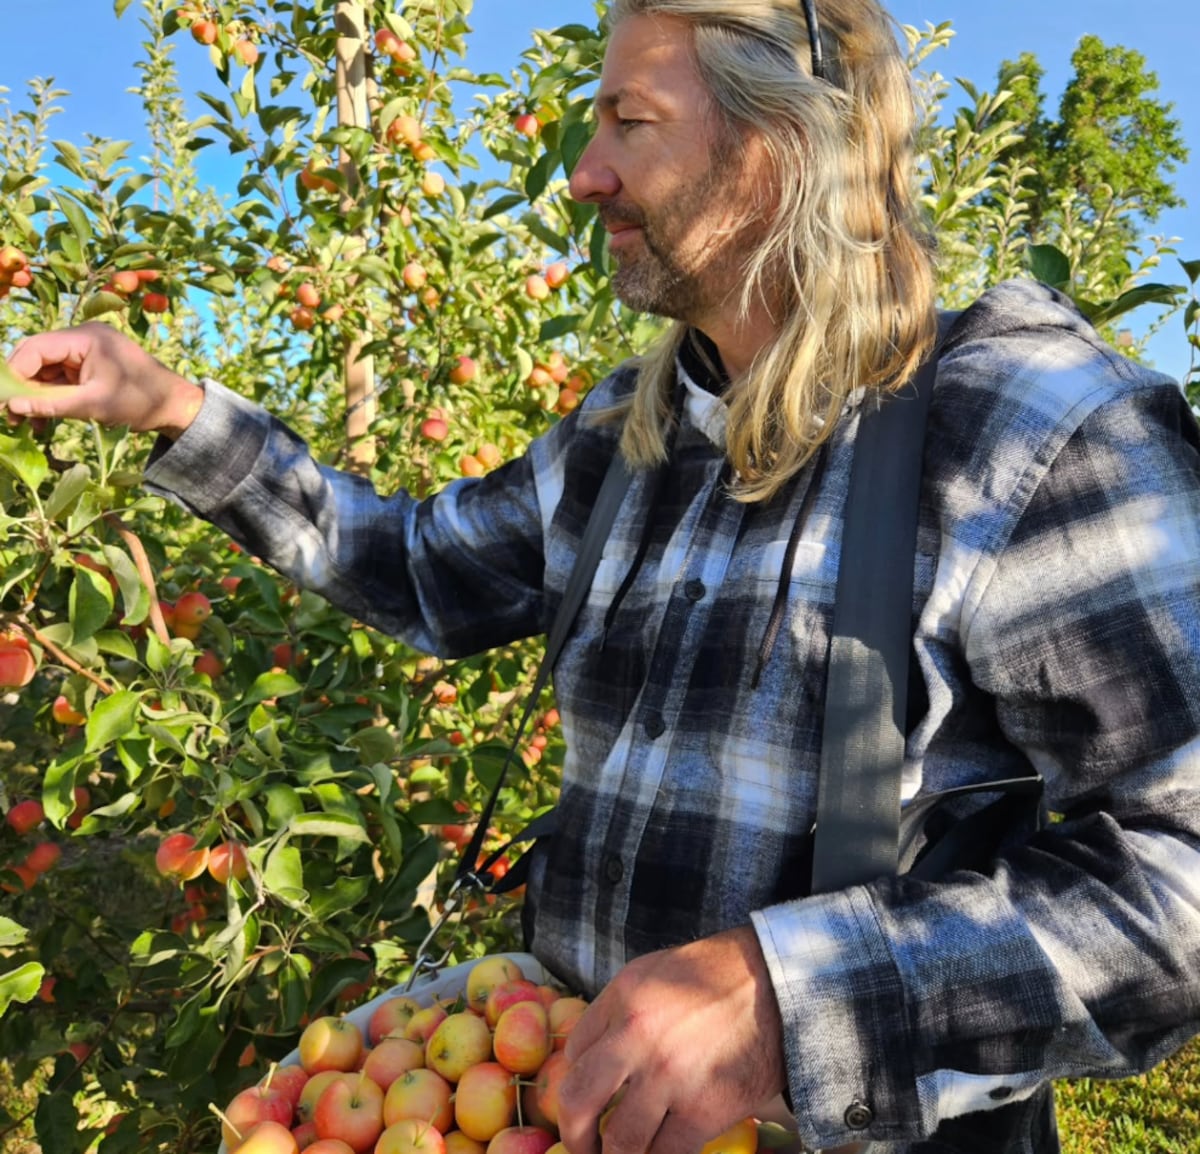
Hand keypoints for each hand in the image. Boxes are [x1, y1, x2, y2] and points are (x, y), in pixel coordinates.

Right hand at [4, 323, 203, 437]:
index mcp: (86, 337)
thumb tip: (12, 406)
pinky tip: (41, 421)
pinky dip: (49, 397)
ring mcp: (85, 352)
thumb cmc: (142, 402)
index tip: (3, 400)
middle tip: (9, 415)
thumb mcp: (94, 405)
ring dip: (33, 396)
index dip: (14, 372)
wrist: (177, 406)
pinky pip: (59, 379)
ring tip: (23, 423)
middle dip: (21, 386)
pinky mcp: (89, 367)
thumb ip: (52, 404)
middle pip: (37, 358)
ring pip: (45, 371)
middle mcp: (83, 338)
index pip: (36, 348)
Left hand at [557, 925, 785, 1153]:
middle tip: (582, 1146)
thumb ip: (616, 1010)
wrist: (776, 984)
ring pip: (620, 1142)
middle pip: (577, 1100)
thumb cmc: (714, 976)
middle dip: (574, 1133)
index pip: (573, 1054)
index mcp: (623, 1000)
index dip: (577, 1080)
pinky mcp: (706, 1110)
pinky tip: (659, 1152)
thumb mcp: (651, 972)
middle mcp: (638, 1037)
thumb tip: (590, 1057)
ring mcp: (671, 1077)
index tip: (586, 1097)